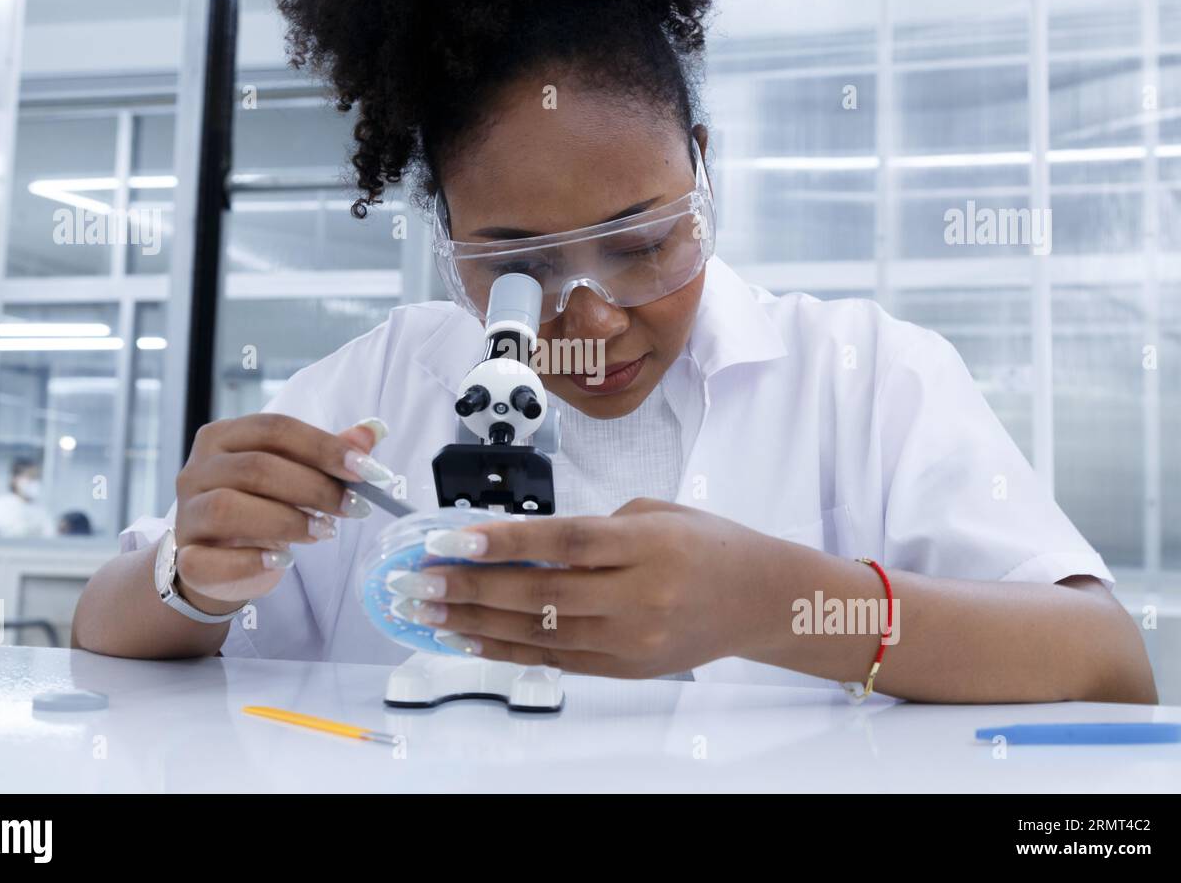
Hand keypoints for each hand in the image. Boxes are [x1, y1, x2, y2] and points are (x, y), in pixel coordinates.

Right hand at [172, 413, 392, 613]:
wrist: (217, 564)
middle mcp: (198, 469)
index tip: (368, 471)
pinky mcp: (186, 558)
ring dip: (286, 520)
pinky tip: (284, 560)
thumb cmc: (260, 508)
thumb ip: (328, 454)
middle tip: (353, 508)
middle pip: (256, 466)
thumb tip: (373, 430)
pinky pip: (210, 559)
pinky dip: (252, 561)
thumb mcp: (294, 476)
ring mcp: (187, 514)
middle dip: (314, 487)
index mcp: (224, 437)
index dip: (323, 446)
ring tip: (323, 532)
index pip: (275, 428)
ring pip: (229, 507)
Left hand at [401, 498, 772, 677]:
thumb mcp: (656, 512)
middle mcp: (640, 595)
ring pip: (541, 633)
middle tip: (419, 581)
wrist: (760, 598)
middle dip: (472, 588)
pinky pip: (556, 660)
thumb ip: (593, 527)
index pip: (565, 543)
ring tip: (429, 611)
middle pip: (542, 594)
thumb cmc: (708, 544)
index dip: (504, 543)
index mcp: (648, 543)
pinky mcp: (627, 668)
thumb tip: (522, 541)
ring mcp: (633, 639)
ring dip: (478, 622)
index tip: (452, 540)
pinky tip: (470, 638)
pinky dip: (508, 649)